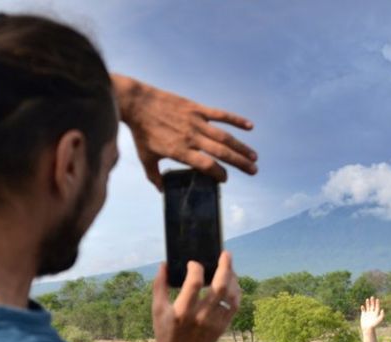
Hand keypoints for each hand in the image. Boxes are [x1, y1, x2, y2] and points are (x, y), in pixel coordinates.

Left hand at [113, 74, 257, 189]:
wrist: (136, 103)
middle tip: (254, 171)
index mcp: (180, 151)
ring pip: (224, 136)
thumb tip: (161, 190)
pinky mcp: (196, 108)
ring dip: (241, 147)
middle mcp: (191, 137)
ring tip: (254, 156)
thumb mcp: (145, 157)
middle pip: (222, 152)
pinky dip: (236, 120)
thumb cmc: (141, 132)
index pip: (206, 165)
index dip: (219, 174)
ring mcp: (195, 121)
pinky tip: (250, 126)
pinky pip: (220, 114)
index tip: (224, 180)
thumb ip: (155, 176)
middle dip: (240, 163)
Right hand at [152, 252, 241, 341]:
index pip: (194, 283)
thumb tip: (164, 264)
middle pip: (219, 287)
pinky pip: (235, 305)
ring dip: (233, 278)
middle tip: (226, 254)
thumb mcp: (157, 310)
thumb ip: (159, 286)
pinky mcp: (223, 326)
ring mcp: (214, 322)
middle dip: (225, 267)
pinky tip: (232, 283)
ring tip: (229, 268)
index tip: (193, 263)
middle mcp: (200, 317)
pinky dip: (236, 292)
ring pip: (231, 295)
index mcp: (182, 312)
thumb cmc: (166, 331)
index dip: (195, 268)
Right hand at [360, 297, 384, 331]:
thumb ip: (381, 315)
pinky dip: (363, 308)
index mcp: (376, 313)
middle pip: (372, 306)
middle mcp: (372, 313)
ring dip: (368, 303)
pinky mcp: (363, 315)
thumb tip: (382, 310)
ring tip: (367, 299)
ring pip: (368, 307)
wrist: (368, 328)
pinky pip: (363, 310)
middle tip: (372, 297)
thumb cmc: (374, 325)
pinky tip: (362, 306)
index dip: (377, 303)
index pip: (377, 307)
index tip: (377, 299)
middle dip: (372, 301)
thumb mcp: (379, 320)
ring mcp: (368, 314)